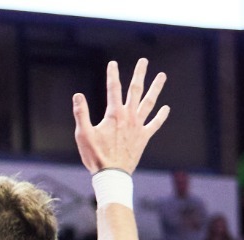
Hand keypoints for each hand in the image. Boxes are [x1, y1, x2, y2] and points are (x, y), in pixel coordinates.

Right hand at [72, 59, 169, 176]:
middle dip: (139, 74)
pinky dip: (161, 116)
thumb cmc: (95, 155)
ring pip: (149, 102)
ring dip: (156, 88)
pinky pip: (155, 124)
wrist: (112, 174)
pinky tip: (166, 108)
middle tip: (144, 61)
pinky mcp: (143, 137)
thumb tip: (77, 95)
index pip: (113, 89)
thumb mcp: (83, 134)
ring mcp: (138, 126)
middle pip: (135, 90)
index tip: (113, 63)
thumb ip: (81, 113)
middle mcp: (129, 116)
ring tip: (162, 76)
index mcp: (114, 114)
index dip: (112, 74)